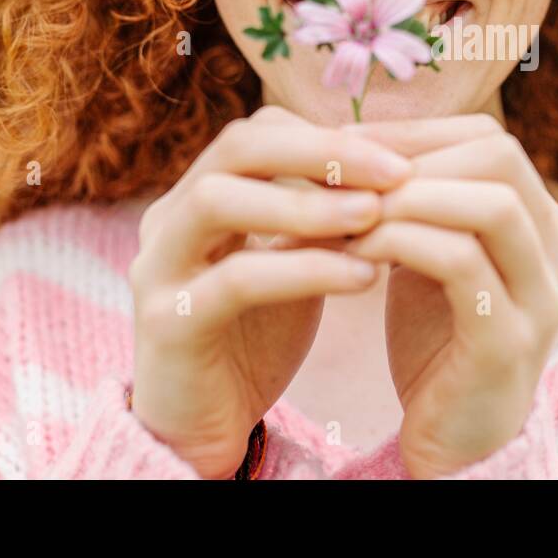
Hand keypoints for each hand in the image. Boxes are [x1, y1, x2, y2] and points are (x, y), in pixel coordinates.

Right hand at [128, 105, 411, 478]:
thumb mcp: (297, 262)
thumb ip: (326, 217)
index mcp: (199, 194)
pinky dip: (305, 270)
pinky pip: (235, 279)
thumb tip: (398, 167)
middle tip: (397, 171)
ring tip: (376, 215)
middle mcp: (168, 218)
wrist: (205, 426)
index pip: (262, 130)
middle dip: (323, 152)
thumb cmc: (255, 335)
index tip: (400, 156)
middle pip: (237, 146)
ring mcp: (157, 268)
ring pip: (220, 201)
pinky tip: (364, 279)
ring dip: (307, 203)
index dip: (331, 135)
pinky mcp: (167, 323)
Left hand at [344, 114, 557, 478]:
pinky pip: (462, 264)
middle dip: (413, 156)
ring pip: (492, 204)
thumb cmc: (437, 339)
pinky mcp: (509, 341)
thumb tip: (353, 134)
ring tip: (349, 210)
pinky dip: (403, 242)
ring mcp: (543, 297)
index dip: (418, 132)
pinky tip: (358, 250)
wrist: (453, 439)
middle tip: (345, 173)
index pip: (492, 138)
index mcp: (543, 223)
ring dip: (408, 197)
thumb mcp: (432, 255)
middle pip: (502, 156)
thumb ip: (418, 201)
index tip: (348, 142)